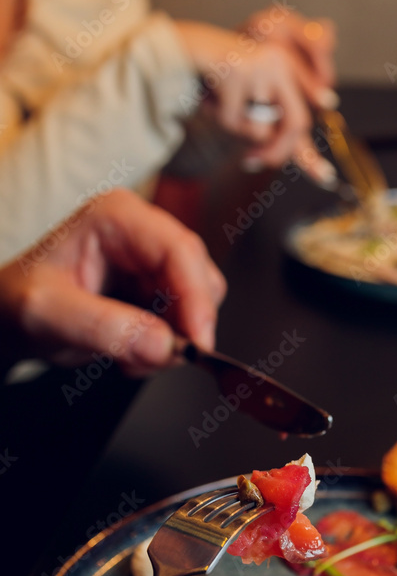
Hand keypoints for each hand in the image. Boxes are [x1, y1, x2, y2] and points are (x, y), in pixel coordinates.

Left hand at [0, 189, 226, 375]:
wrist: (8, 319)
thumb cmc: (16, 302)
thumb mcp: (48, 314)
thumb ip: (105, 328)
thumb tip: (164, 345)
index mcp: (117, 217)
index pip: (179, 251)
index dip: (196, 298)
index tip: (198, 342)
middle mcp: (142, 233)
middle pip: (199, 276)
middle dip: (184, 324)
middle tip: (152, 358)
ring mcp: (151, 262)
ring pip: (199, 302)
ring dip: (174, 340)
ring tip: (128, 354)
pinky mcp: (157, 290)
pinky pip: (186, 321)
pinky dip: (166, 346)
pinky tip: (132, 351)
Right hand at [175, 21, 335, 182]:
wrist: (177, 49)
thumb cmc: (214, 78)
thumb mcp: (247, 97)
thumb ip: (268, 122)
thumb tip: (275, 156)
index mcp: (286, 67)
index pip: (304, 115)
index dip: (313, 149)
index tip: (324, 178)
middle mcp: (280, 64)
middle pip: (296, 125)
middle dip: (278, 154)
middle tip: (255, 164)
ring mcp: (260, 69)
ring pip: (260, 130)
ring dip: (238, 131)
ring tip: (220, 108)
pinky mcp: (236, 74)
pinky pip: (233, 121)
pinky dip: (218, 119)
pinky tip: (208, 100)